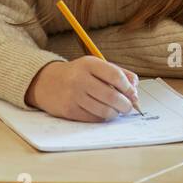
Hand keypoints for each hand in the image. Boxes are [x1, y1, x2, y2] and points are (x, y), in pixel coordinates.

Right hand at [26, 57, 140, 121]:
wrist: (46, 82)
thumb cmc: (77, 74)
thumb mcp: (95, 66)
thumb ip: (118, 73)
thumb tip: (135, 87)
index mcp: (89, 64)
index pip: (116, 76)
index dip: (128, 87)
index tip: (133, 93)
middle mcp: (80, 79)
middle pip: (112, 96)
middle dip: (126, 105)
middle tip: (129, 107)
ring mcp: (74, 96)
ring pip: (104, 111)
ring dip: (116, 113)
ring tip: (117, 111)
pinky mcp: (69, 111)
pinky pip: (94, 119)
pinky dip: (103, 118)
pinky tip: (104, 113)